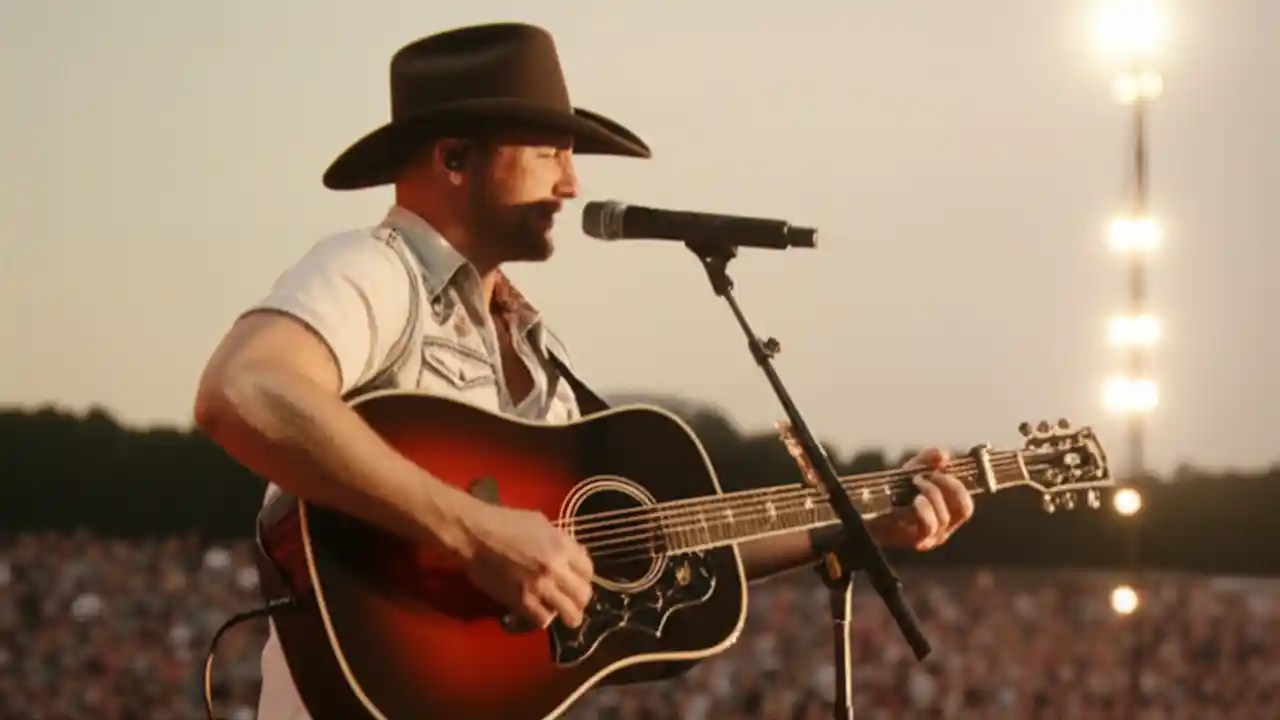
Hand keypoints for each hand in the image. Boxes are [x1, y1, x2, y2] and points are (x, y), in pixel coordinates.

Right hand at [458, 500, 594, 628]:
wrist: (474, 534)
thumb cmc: (505, 522)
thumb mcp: (541, 523)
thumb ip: (561, 540)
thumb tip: (574, 555)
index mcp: (562, 546)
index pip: (589, 570)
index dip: (584, 577)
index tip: (576, 579)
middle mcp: (555, 569)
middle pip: (583, 595)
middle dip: (580, 599)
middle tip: (573, 600)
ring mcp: (539, 587)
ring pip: (569, 613)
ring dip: (568, 615)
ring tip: (564, 614)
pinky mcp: (520, 602)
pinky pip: (543, 619)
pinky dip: (543, 618)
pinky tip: (540, 612)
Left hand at [869, 447, 973, 549]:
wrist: (866, 512)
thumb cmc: (890, 495)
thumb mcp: (911, 473)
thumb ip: (928, 461)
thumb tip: (943, 454)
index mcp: (947, 515)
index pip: (966, 503)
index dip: (957, 483)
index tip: (940, 470)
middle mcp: (944, 529)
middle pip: (964, 509)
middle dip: (950, 486)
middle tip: (930, 474)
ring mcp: (932, 537)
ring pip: (945, 516)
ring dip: (932, 493)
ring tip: (915, 481)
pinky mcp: (917, 541)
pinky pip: (930, 526)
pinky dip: (925, 509)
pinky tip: (915, 499)